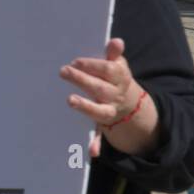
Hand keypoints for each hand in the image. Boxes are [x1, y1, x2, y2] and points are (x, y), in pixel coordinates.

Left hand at [60, 38, 155, 157]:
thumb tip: (116, 41)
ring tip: (70, 100)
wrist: (130, 104)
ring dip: (85, 107)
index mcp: (119, 78)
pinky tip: (91, 151)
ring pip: (99, 111)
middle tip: (64, 71)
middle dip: (82, 80)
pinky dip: (95, 143)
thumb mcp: (117, 65)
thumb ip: (113, 55)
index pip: (108, 70)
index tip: (76, 61)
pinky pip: (99, 134)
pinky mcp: (103, 124)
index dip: (93, 65)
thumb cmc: (114, 78)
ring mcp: (109, 110)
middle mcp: (115, 95)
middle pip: (99, 88)